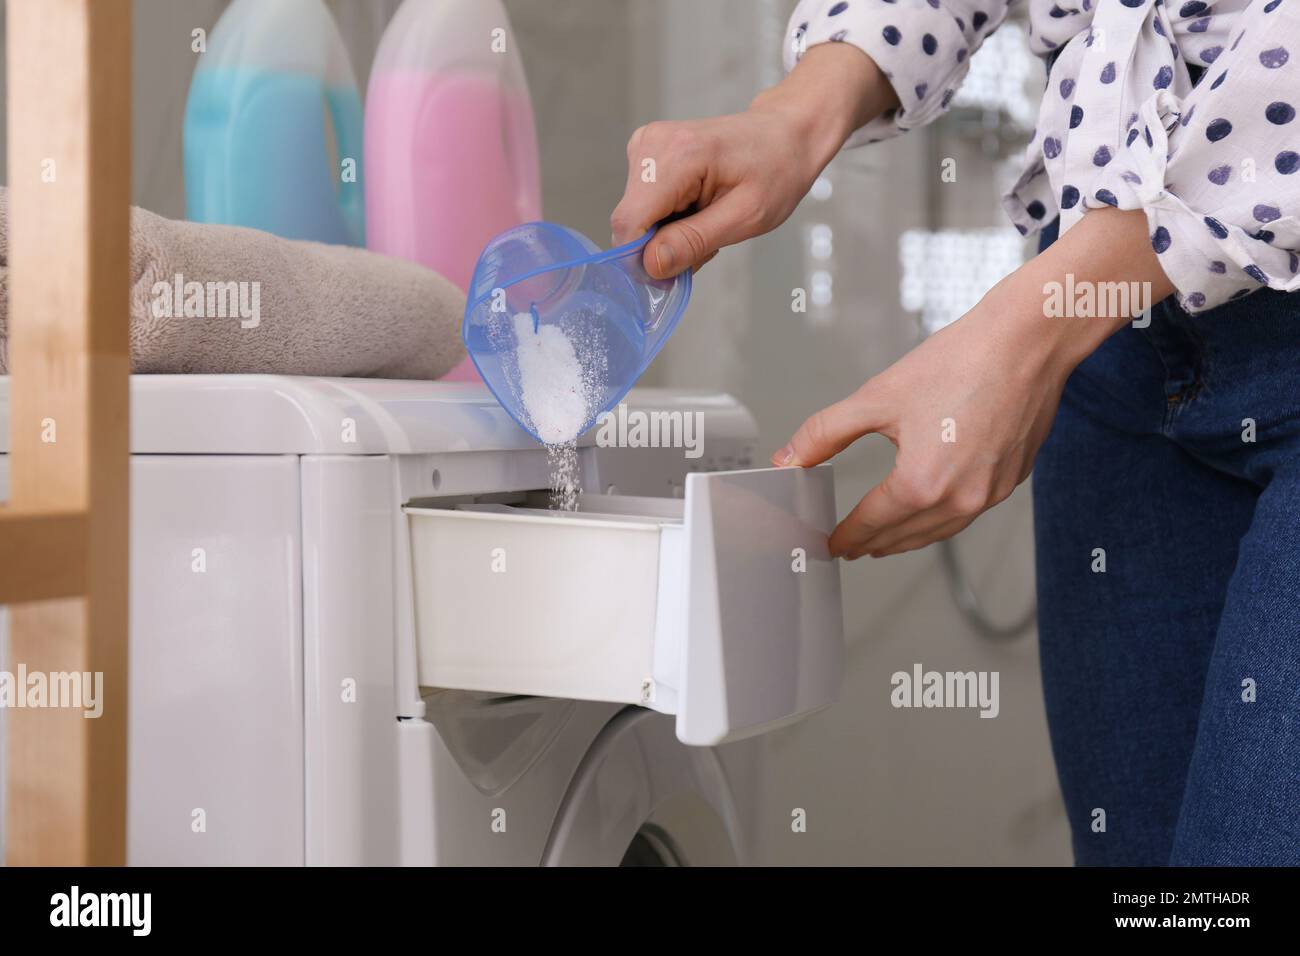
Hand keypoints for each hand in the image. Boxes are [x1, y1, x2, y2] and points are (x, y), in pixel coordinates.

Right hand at [610, 44, 897, 278]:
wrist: (784, 134)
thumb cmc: (776, 171)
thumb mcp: (746, 217)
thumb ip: (694, 242)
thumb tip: (650, 266)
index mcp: (677, 156)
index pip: (629, 222)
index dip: (644, 257)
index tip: (681, 265)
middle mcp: (650, 145)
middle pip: (631, 222)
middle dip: (663, 244)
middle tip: (709, 237)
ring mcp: (644, 146)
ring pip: (636, 217)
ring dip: (669, 233)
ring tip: (708, 217)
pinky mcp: (644, 154)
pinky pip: (643, 206)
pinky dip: (669, 218)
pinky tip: (698, 206)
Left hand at [773, 208, 1173, 559]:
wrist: (1028, 340)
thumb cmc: (960, 362)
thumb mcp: (877, 397)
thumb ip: (825, 433)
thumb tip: (790, 459)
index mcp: (922, 484)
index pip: (871, 525)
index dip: (845, 537)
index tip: (830, 544)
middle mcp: (961, 499)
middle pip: (904, 536)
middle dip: (873, 544)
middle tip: (851, 547)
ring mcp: (991, 493)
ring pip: (939, 531)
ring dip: (907, 539)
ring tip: (883, 541)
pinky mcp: (1012, 480)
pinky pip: (968, 514)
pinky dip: (941, 521)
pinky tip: (929, 511)